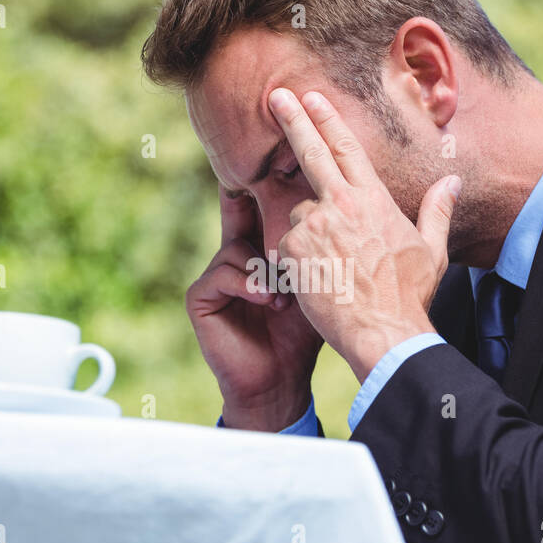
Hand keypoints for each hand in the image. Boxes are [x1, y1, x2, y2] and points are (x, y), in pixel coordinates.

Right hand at [186, 185, 324, 430]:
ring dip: (264, 270)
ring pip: (235, 249)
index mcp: (259, 251)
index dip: (270, 190)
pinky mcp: (199, 298)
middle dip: (252, 201)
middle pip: (238, 215)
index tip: (281, 159)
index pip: (261, 211)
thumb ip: (318, 252)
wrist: (281, 382)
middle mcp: (232, 258)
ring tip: (284, 296)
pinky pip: (221, 276)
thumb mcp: (315, 285)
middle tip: (259, 184)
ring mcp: (213, 277)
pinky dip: (248, 287)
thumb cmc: (304, 335)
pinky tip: (268, 302)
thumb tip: (343, 209)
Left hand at [268, 87, 458, 382]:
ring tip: (334, 267)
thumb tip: (453, 182)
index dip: (328, 119)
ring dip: (309, 233)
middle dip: (293, 120)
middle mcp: (340, 204)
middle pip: (311, 153)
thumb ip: (437, 209)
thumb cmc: (408, 294)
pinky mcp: (293, 251)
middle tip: (276, 96)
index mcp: (372, 199)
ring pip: (300, 216)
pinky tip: (318, 278)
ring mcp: (314, 226)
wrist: (383, 331)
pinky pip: (287, 246)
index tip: (311, 98)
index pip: (347, 147)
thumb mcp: (432, 249)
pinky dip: (297, 258)